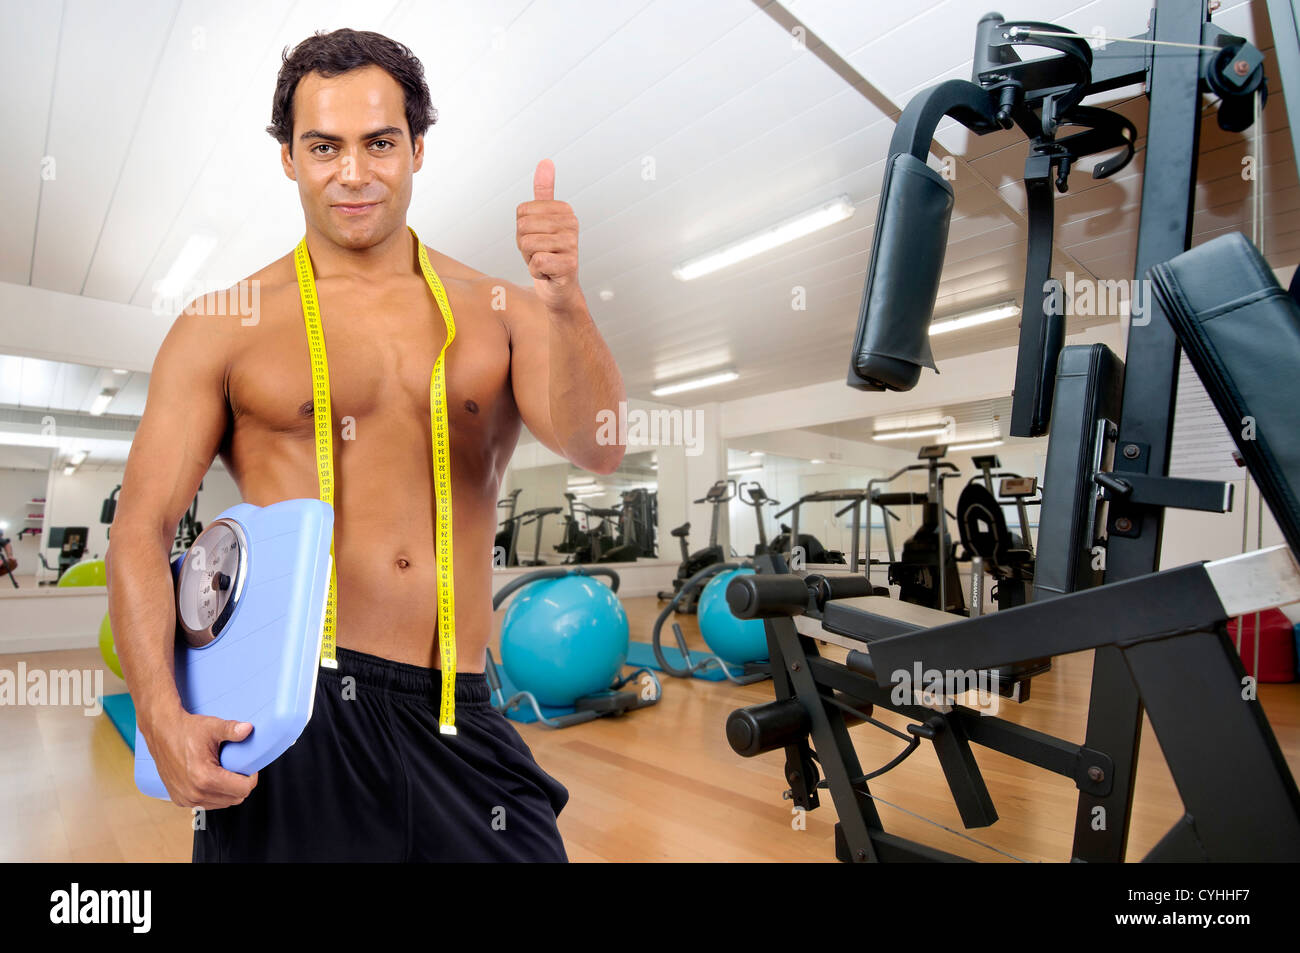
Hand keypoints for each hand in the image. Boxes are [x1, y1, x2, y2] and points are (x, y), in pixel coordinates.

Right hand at [144, 712, 258, 808]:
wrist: (161, 733)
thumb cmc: (185, 730)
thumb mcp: (212, 727)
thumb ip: (232, 729)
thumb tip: (248, 729)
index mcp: (204, 778)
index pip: (242, 789)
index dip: (251, 778)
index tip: (249, 767)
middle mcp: (194, 793)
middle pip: (235, 798)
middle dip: (241, 784)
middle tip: (238, 768)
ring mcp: (186, 799)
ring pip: (222, 804)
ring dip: (228, 791)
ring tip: (224, 773)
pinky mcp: (180, 800)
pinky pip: (207, 804)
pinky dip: (215, 795)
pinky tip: (213, 780)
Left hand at [516, 159, 581, 311]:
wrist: (559, 288)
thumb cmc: (548, 253)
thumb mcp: (541, 220)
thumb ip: (544, 191)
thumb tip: (546, 161)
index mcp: (564, 210)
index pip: (521, 212)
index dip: (522, 230)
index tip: (537, 239)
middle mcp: (572, 224)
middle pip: (523, 227)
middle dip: (524, 245)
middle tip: (539, 253)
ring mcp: (572, 245)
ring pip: (528, 244)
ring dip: (530, 259)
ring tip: (544, 262)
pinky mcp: (569, 265)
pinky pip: (536, 262)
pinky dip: (536, 272)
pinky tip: (548, 273)